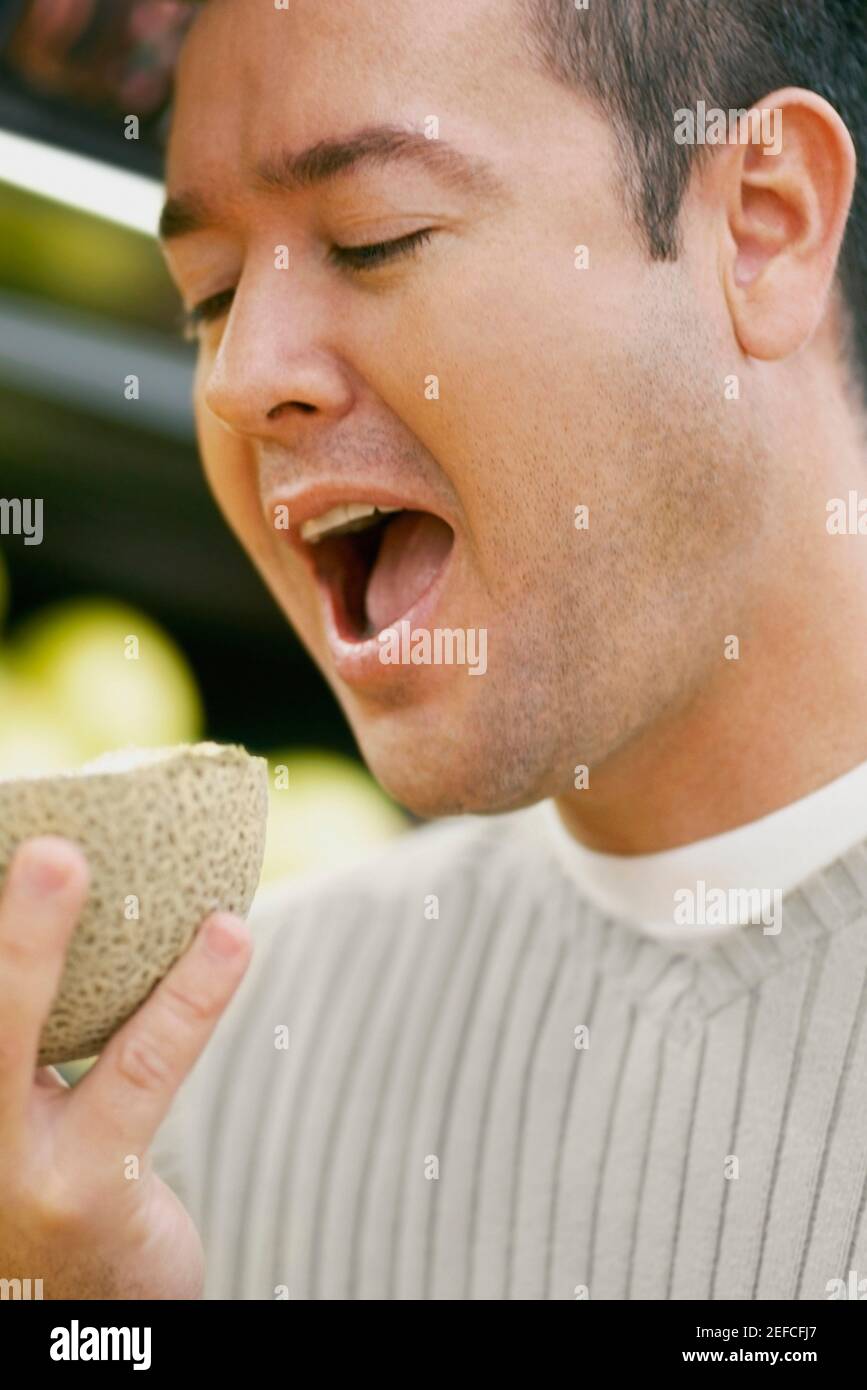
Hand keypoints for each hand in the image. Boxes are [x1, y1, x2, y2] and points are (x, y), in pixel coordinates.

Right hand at [0, 836, 251, 1298]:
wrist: (86, 1310)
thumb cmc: (52, 1171)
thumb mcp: (20, 1097)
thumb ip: (37, 1013)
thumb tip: (73, 876)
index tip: (6, 831)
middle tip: (15, 841)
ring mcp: (4, 1163)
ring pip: (15, 1028)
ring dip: (31, 939)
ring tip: (66, 859)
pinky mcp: (85, 1186)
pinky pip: (142, 1068)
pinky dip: (190, 994)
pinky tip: (230, 936)